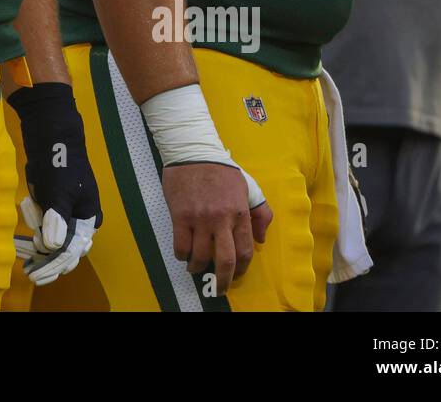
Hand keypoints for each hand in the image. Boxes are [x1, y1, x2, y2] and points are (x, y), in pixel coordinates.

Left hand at [8, 82, 100, 283]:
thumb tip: (52, 247)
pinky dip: (32, 226)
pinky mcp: (51, 206)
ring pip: (49, 239)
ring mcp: (64, 214)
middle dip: (44, 259)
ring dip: (35, 240)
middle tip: (27, 270)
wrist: (50, 137)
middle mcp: (78, 220)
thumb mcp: (60, 192)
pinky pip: (41, 226)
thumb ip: (57, 220)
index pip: (72, 251)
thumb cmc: (60, 163)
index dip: (54, 266)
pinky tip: (21, 224)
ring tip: (19, 240)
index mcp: (88, 218)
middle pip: (62, 250)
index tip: (36, 275)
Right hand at [161, 163, 271, 295]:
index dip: (242, 268)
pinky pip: (181, 245)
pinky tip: (184, 254)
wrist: (193, 152)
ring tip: (196, 267)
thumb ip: (261, 213)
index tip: (237, 273)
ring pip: (200, 256)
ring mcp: (199, 218)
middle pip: (225, 260)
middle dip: (224, 280)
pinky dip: (182, 255)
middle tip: (221, 288)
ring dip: (198, 267)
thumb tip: (261, 239)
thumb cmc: (222, 170)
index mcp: (240, 213)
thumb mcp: (249, 187)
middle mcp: (221, 219)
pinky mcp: (180, 215)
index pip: (244, 250)